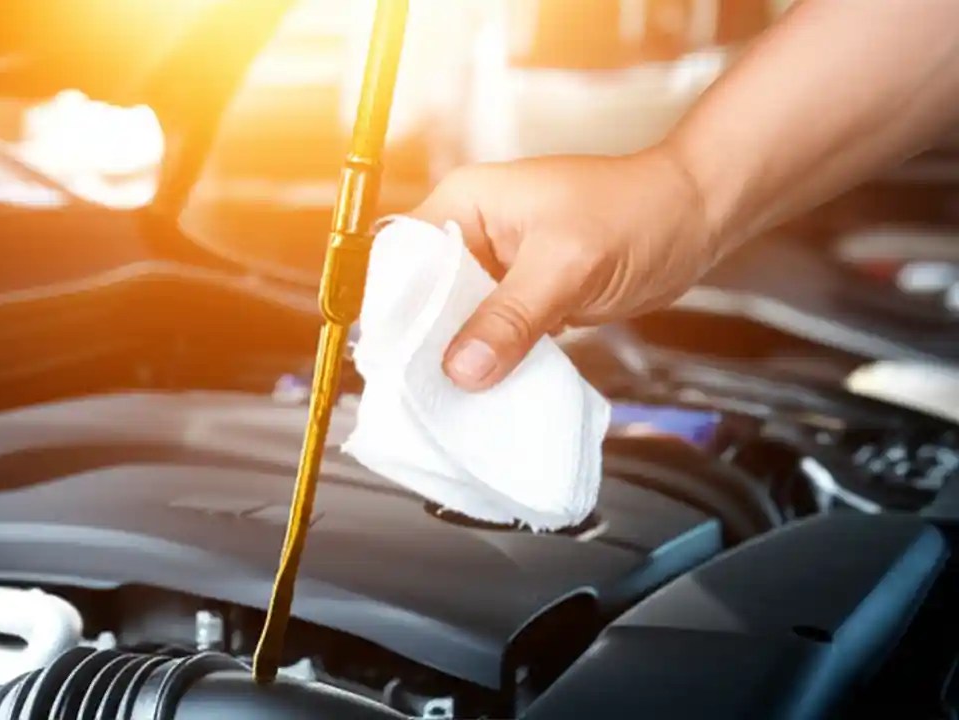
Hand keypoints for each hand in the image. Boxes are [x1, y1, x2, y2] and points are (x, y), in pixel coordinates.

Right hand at [409, 146, 719, 391]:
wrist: (695, 219)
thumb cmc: (638, 214)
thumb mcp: (567, 265)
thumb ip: (511, 316)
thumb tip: (460, 369)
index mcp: (464, 203)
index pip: (401, 259)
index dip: (392, 310)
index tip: (392, 361)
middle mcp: (469, 233)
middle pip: (421, 296)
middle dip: (422, 342)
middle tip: (416, 393)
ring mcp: (494, 267)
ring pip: (455, 320)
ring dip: (456, 357)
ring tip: (445, 401)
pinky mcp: (519, 296)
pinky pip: (488, 333)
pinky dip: (487, 360)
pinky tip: (483, 391)